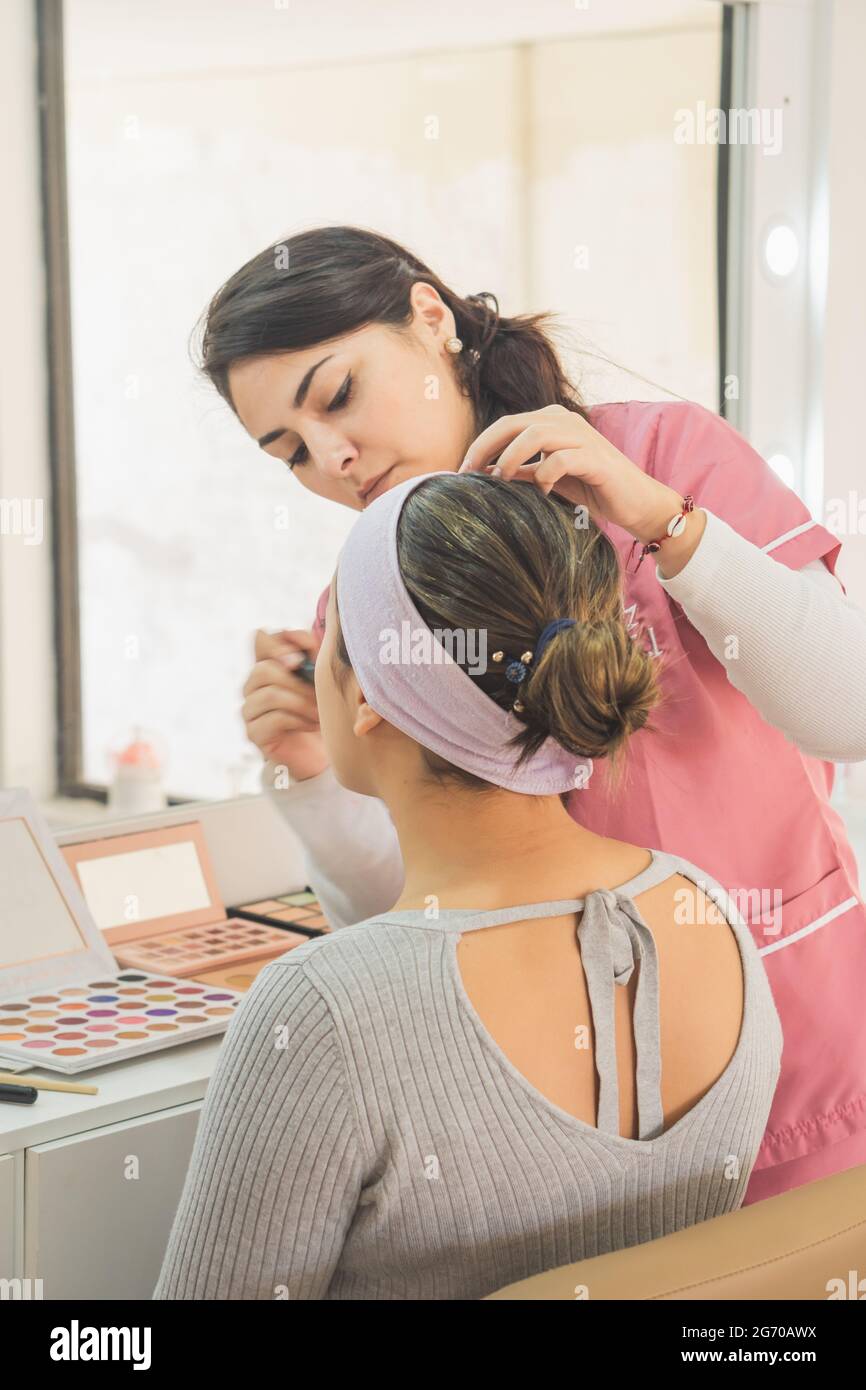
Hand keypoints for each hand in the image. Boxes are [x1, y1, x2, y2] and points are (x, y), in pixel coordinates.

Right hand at [241, 628, 328, 781]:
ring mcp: (249, 709)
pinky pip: (274, 718)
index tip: (306, 654)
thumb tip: (306, 639)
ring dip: (301, 702)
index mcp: (267, 664)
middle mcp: (252, 685)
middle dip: (297, 681)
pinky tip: (313, 725)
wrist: (320, 752)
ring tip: (320, 712)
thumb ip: (314, 656)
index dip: (282, 641)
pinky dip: (299, 720)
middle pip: (263, 669)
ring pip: (269, 694)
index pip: (260, 639)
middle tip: (318, 693)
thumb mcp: (321, 679)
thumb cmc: (320, 712)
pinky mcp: (253, 733)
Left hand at [458, 403, 687, 545]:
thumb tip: (485, 474)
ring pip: (535, 433)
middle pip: (513, 423)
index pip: (505, 424)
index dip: (480, 446)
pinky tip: (542, 493)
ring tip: (501, 480)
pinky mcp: (596, 458)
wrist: (636, 503)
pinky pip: (561, 458)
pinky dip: (545, 475)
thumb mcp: (548, 479)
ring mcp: (582, 437)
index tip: (461, 472)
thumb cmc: (591, 489)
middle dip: (485, 448)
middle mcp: (565, 421)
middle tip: (468, 474)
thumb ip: (522, 472)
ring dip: (511, 457)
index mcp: (551, 421)